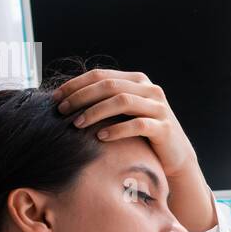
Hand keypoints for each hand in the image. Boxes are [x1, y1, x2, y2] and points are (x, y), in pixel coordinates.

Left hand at [51, 69, 216, 231]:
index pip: (101, 75)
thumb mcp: (123, 113)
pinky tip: (101, 137)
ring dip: (95, 112)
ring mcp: (159, 108)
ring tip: (77, 125)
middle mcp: (150, 89)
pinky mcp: (164, 128)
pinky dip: (116, 130)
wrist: (174, 156)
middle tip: (62, 112)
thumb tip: (64, 98)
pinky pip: (138, 125)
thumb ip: (104, 101)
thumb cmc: (140, 135)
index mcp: (137, 81)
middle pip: (109, 86)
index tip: (56, 98)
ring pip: (123, 101)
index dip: (76, 85)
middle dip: (81, 97)